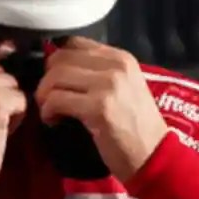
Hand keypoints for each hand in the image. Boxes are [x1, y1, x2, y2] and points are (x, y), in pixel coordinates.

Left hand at [35, 36, 168, 182]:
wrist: (154, 155)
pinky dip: (47, 111)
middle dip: (47, 79)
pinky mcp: (99, 107)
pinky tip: (53, 121)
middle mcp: (115, 65)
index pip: (74, 43)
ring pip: (55, 77)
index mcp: (121, 57)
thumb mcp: (124, 87)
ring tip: (50, 111)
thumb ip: (98, 72)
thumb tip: (59, 66)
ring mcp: (108, 85)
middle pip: (61, 58)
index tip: (55, 82)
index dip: (56, 62)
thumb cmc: (136, 126)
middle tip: (48, 99)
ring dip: (44, 96)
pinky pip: (56, 100)